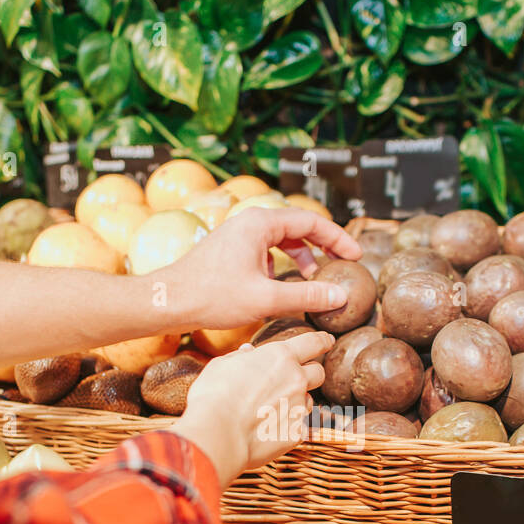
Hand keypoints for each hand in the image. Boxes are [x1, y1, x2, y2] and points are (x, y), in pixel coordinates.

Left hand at [155, 208, 362, 330]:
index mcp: (259, 223)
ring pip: (280, 239)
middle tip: (342, 264)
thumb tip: (340, 295)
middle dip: (322, 246)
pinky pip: (264, 250)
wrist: (168, 301)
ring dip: (301, 256)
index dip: (338, 239)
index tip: (355, 256)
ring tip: (314, 278)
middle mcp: (248, 222)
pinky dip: (280, 264)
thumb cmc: (211, 297)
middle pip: (297, 226)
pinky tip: (281, 285)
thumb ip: (306, 295)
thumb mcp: (266, 299)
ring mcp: (237, 235)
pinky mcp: (229, 250)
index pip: (310, 222)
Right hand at [171, 330, 333, 485]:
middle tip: (295, 378)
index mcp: (280, 356)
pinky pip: (298, 426)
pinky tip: (266, 430)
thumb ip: (240, 357)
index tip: (326, 340)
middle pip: (318, 372)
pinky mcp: (298, 433)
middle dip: (310, 373)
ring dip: (296, 401)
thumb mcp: (221, 365)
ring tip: (271, 409)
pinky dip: (286, 426)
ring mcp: (299, 407)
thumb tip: (248, 352)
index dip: (322, 340)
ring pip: (308, 400)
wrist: (218, 434)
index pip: (313, 342)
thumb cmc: (213, 396)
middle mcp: (296, 379)